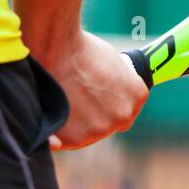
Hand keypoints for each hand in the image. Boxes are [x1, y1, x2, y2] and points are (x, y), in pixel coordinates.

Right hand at [38, 31, 148, 149]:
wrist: (56, 48)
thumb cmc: (80, 49)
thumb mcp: (111, 64)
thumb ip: (115, 86)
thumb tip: (106, 95)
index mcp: (138, 95)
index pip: (125, 110)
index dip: (106, 106)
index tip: (92, 99)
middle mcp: (124, 116)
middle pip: (106, 125)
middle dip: (91, 116)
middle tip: (72, 98)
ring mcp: (101, 129)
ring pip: (86, 134)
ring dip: (74, 125)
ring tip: (60, 101)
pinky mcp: (76, 138)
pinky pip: (66, 141)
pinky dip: (57, 134)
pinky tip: (50, 114)